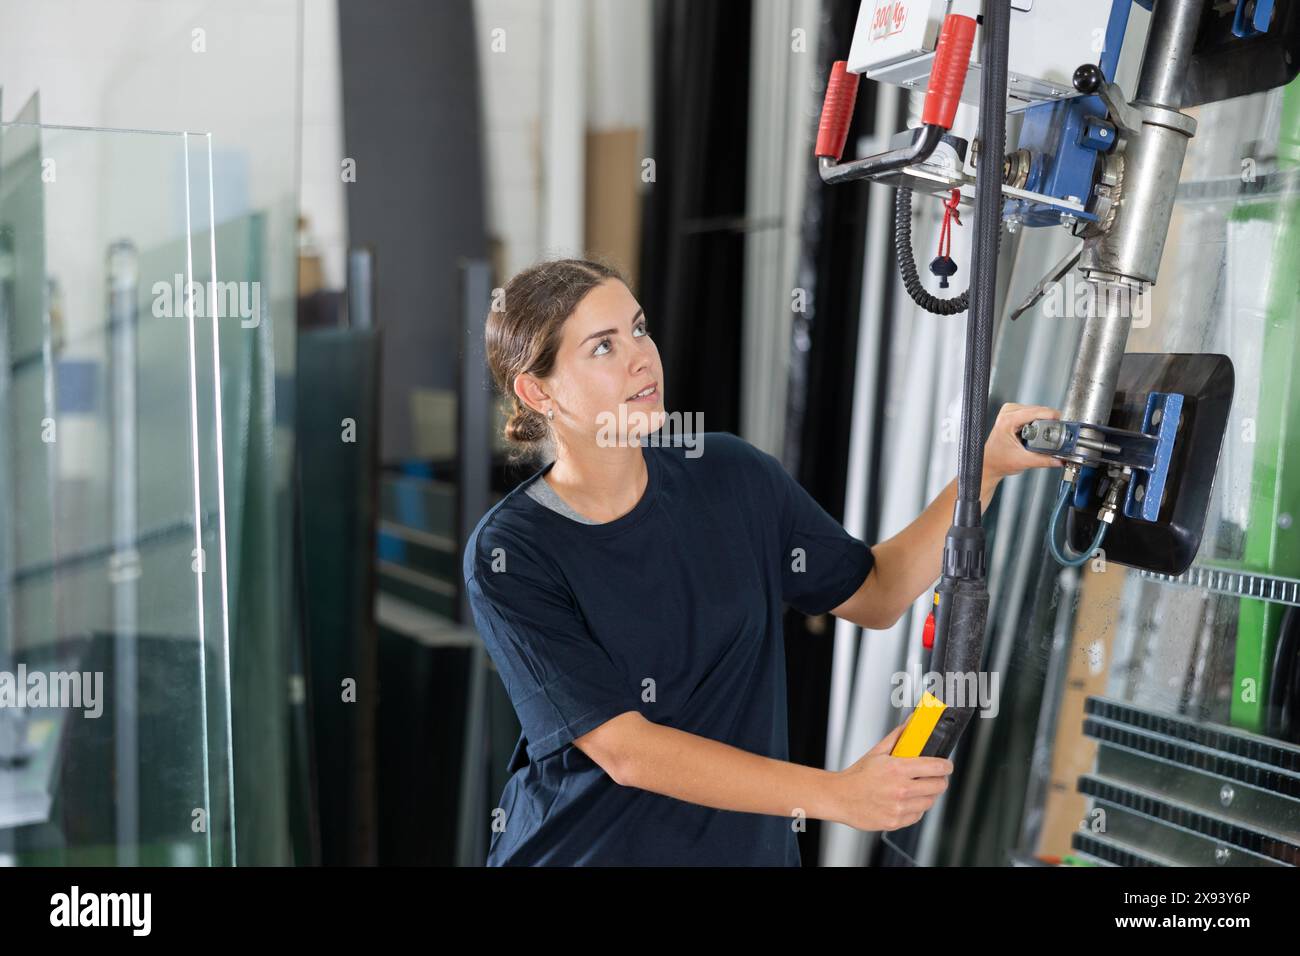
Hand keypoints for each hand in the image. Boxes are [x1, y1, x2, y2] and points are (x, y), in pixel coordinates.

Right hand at [831, 722, 952, 831]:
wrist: (840, 797)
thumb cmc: (858, 775)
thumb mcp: (877, 752)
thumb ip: (898, 736)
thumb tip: (911, 722)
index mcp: (897, 769)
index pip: (935, 767)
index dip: (946, 766)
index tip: (947, 765)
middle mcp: (900, 789)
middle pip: (938, 786)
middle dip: (940, 780)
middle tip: (933, 777)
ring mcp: (899, 807)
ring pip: (930, 801)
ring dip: (928, 794)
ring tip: (917, 788)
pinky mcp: (896, 821)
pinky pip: (918, 815)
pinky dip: (916, 808)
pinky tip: (906, 801)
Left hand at [983, 402, 1060, 480]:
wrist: (989, 464)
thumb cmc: (998, 461)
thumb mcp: (1025, 461)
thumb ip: (1045, 460)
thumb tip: (1060, 458)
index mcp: (1007, 421)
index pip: (1035, 412)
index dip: (1052, 416)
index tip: (1062, 423)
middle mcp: (1007, 414)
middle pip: (1037, 410)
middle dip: (1049, 420)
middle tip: (1056, 433)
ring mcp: (1008, 412)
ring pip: (1035, 410)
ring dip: (1043, 420)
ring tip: (1045, 434)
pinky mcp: (1011, 415)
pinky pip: (1030, 412)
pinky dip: (1037, 420)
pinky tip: (1038, 429)